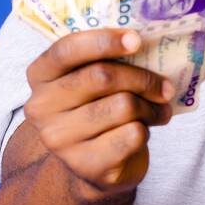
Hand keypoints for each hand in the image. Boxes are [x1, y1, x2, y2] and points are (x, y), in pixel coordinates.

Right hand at [24, 28, 174, 199]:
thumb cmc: (96, 109)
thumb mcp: (89, 80)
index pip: (67, 50)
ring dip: (151, 107)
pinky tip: (145, 131)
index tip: (137, 39)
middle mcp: (40, 107)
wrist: (93, 165)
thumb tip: (144, 43)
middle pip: (102, 76)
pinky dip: (147, 130)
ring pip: (123, 106)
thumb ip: (104, 59)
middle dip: (142, 78)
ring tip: (159, 110)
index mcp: (40, 75)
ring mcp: (59, 139)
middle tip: (164, 86)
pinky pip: (131, 135)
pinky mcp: (85, 164)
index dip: (104, 41)